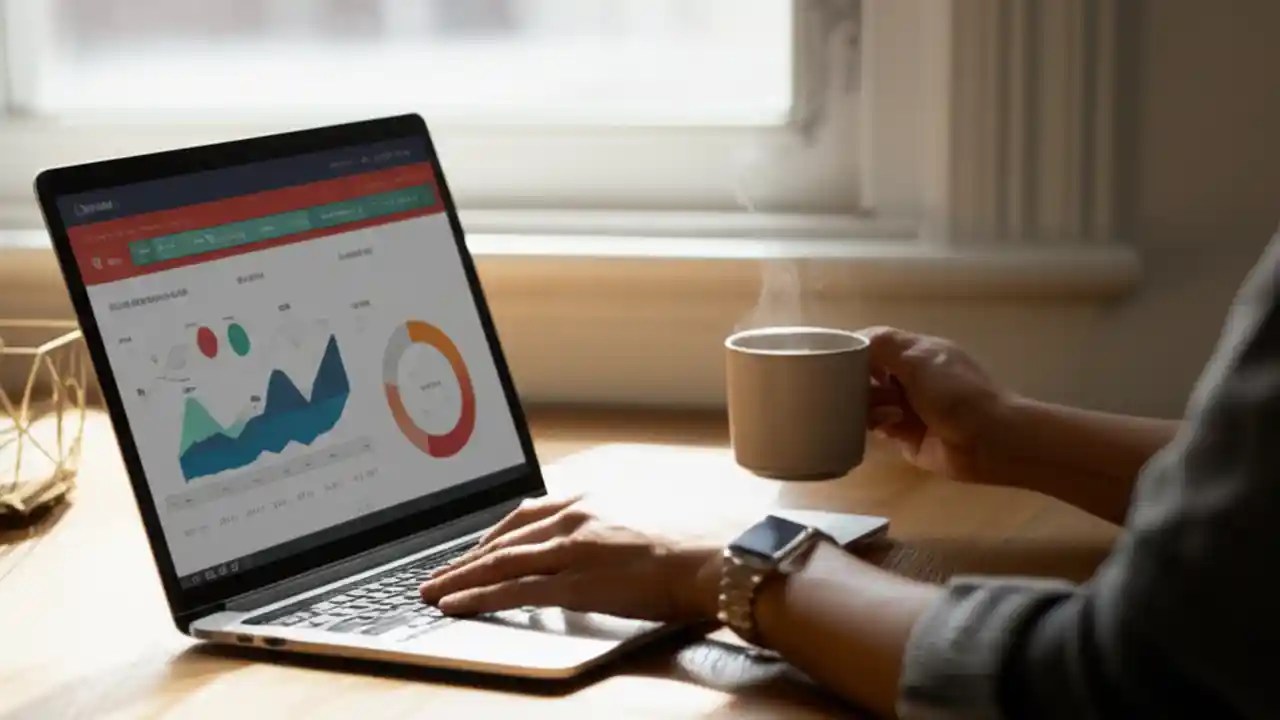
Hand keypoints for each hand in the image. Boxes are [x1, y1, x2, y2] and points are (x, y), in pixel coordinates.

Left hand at [418, 494, 722, 620]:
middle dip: (468, 555)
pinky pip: (513, 591)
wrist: (718, 556)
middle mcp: (576, 517)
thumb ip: (622, 526)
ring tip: (433, 590)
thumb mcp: (652, 519)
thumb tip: (618, 541)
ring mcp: (572, 549)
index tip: (478, 545)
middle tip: (441, 570)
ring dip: (461, 576)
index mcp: (595, 500)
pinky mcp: (574, 582)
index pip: (531, 512)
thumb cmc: (699, 544)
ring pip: (500, 563)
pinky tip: (455, 605)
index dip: (497, 531)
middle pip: (506, 537)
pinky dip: (477, 597)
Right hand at [860, 326, 1011, 483]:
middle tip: (850, 390)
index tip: (830, 358)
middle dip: (857, 381)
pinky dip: (876, 424)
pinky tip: (888, 425)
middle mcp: (908, 376)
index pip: (873, 343)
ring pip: (868, 401)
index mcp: (916, 351)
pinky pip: (876, 426)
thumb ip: (883, 346)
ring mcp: (906, 406)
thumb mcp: (919, 360)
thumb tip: (852, 341)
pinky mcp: (903, 434)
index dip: (853, 349)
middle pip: (866, 373)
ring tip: (886, 411)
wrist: (989, 441)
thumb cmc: (956, 393)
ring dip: (869, 404)